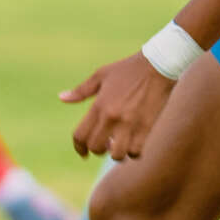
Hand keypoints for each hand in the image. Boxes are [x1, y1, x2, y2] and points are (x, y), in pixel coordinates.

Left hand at [61, 52, 176, 159]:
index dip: (79, 147)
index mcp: (99, 105)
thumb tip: (62, 98)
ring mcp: (129, 123)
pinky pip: (136, 151)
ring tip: (120, 147)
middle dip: (98, 150)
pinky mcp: (146, 126)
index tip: (83, 152)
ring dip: (117, 154)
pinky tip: (134, 145)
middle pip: (96, 147)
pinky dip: (134, 153)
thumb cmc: (128, 69)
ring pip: (116, 154)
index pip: (80, 135)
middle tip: (105, 145)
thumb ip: (81, 91)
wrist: (157, 65)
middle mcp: (111, 116)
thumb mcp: (101, 75)